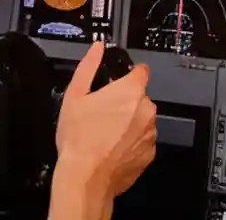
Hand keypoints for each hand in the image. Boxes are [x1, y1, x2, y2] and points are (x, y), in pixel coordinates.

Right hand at [56, 43, 156, 197]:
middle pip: (140, 97)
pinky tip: (112, 148)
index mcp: (130, 91)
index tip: (118, 82)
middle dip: (126, 102)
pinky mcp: (150, 154)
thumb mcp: (74, 95)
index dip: (129, 74)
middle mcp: (146, 110)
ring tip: (106, 133)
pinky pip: (143, 141)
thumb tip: (97, 47)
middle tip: (103, 113)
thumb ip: (89, 66)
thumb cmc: (78, 138)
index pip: (141, 71)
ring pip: (142, 119)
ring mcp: (150, 133)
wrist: (86, 178)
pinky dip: (132, 142)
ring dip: (130, 122)